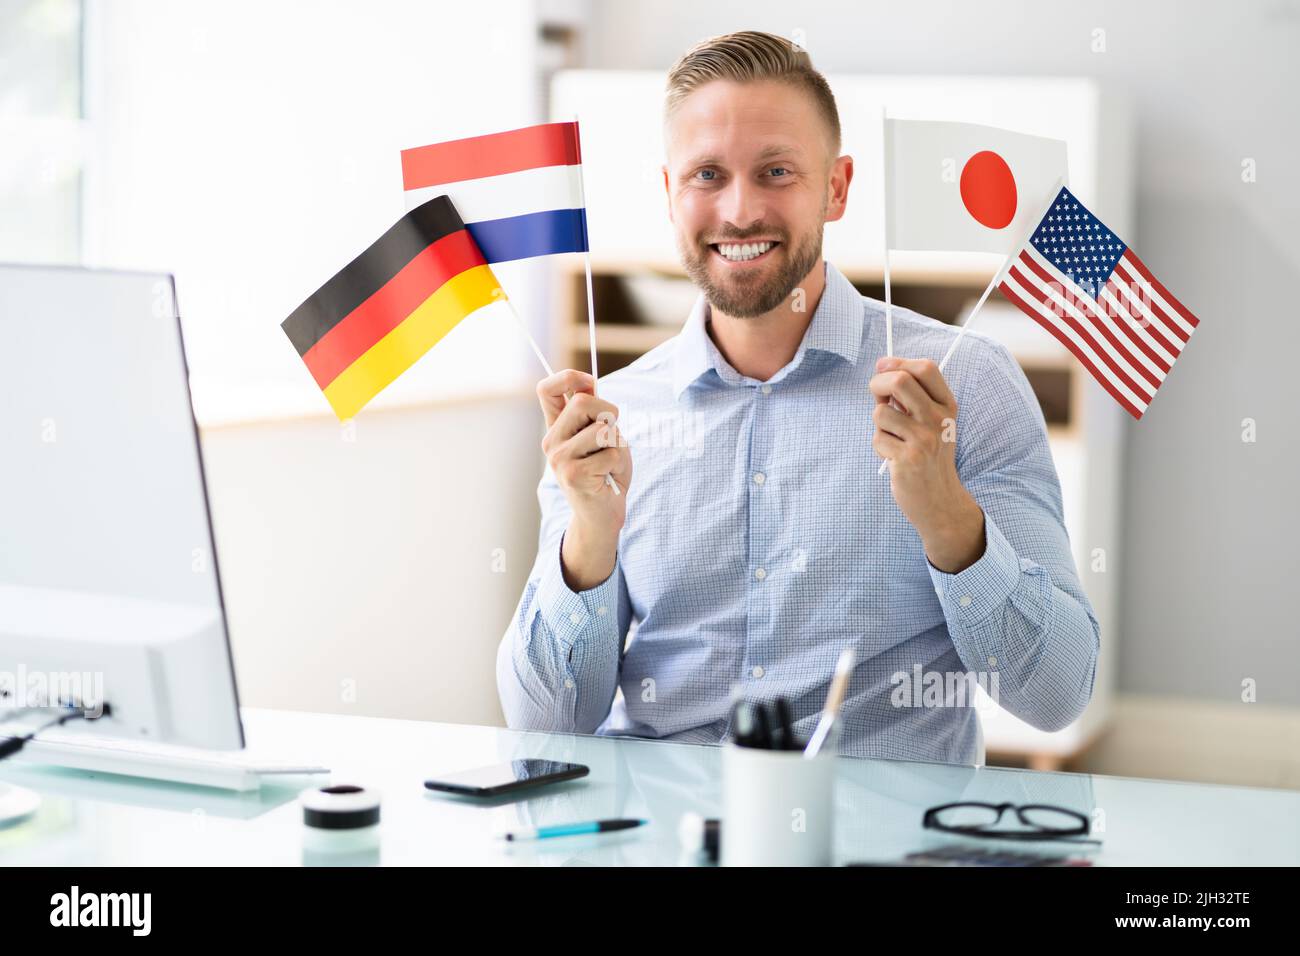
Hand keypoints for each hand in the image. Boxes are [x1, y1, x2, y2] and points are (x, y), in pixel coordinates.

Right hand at [537, 369, 632, 589]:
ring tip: (609, 463)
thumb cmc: (606, 473)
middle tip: (612, 436)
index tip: (590, 383)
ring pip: (602, 430)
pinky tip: (608, 478)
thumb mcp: (602, 437)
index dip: (569, 377)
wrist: (603, 516)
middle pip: (582, 402)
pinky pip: (612, 454)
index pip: (546, 389)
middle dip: (610, 413)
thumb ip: (595, 414)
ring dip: (617, 445)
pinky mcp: (574, 474)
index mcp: (557, 428)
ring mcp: (560, 458)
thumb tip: (589, 383)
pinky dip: (619, 465)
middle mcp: (552, 441)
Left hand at [870, 357, 984, 573]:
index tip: (883, 367)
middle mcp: (939, 420)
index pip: (925, 368)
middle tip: (877, 397)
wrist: (938, 499)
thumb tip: (883, 366)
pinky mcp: (908, 459)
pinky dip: (880, 447)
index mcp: (947, 406)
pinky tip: (894, 458)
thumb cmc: (928, 455)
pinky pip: (877, 439)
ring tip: (894, 439)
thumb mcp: (932, 421)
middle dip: (877, 384)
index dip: (898, 363)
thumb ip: (913, 395)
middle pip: (899, 381)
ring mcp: (924, 439)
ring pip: (880, 412)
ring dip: (879, 425)